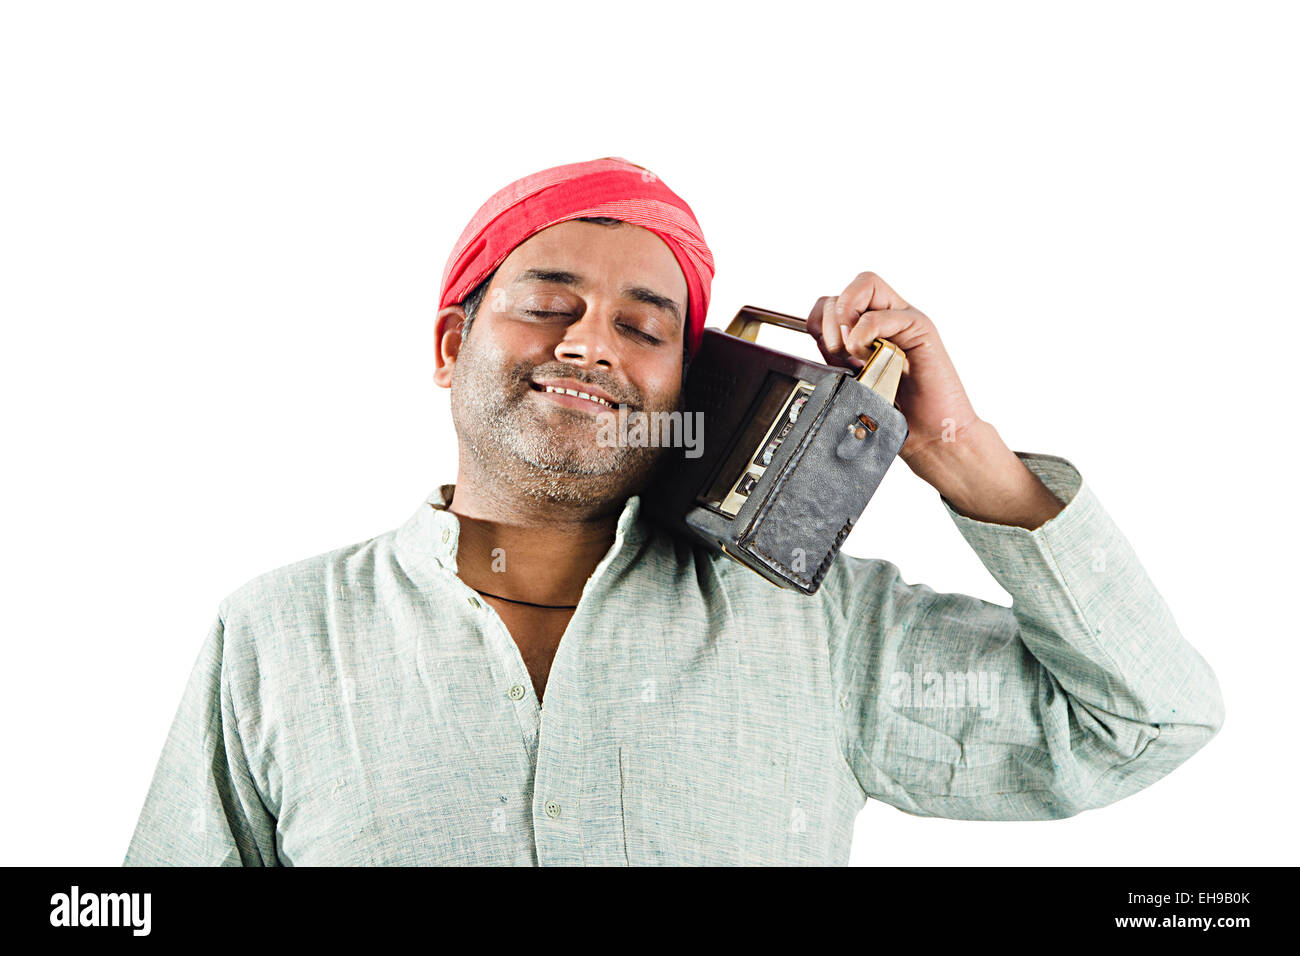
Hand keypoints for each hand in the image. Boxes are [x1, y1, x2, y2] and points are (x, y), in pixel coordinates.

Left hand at [807, 272, 1063, 529]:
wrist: (929, 435)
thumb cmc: (895, 411)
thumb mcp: (850, 379)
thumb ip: (835, 355)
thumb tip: (816, 335)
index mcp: (866, 329)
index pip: (831, 301)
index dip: (819, 321)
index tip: (825, 351)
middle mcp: (885, 318)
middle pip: (846, 288)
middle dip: (830, 320)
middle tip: (837, 352)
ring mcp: (904, 320)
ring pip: (865, 285)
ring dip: (846, 318)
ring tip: (852, 352)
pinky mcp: (921, 329)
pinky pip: (888, 314)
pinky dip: (867, 330)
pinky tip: (865, 354)